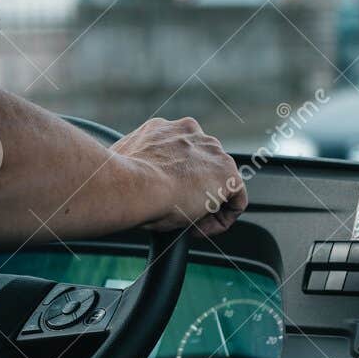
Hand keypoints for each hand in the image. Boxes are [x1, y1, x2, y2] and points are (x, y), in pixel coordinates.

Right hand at [111, 117, 247, 236]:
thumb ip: (138, 166)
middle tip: (177, 213)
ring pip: (219, 184)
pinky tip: (200, 228)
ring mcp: (213, 153)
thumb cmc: (122, 180)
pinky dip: (221, 219)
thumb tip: (132, 179)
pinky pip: (235, 201)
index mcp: (166, 129)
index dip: (175, 181)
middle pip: (203, 167)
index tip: (165, 198)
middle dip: (193, 191)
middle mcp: (192, 134)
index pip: (182, 154)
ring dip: (206, 207)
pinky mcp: (228, 175)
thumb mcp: (128, 166)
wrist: (132, 185)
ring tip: (187, 224)